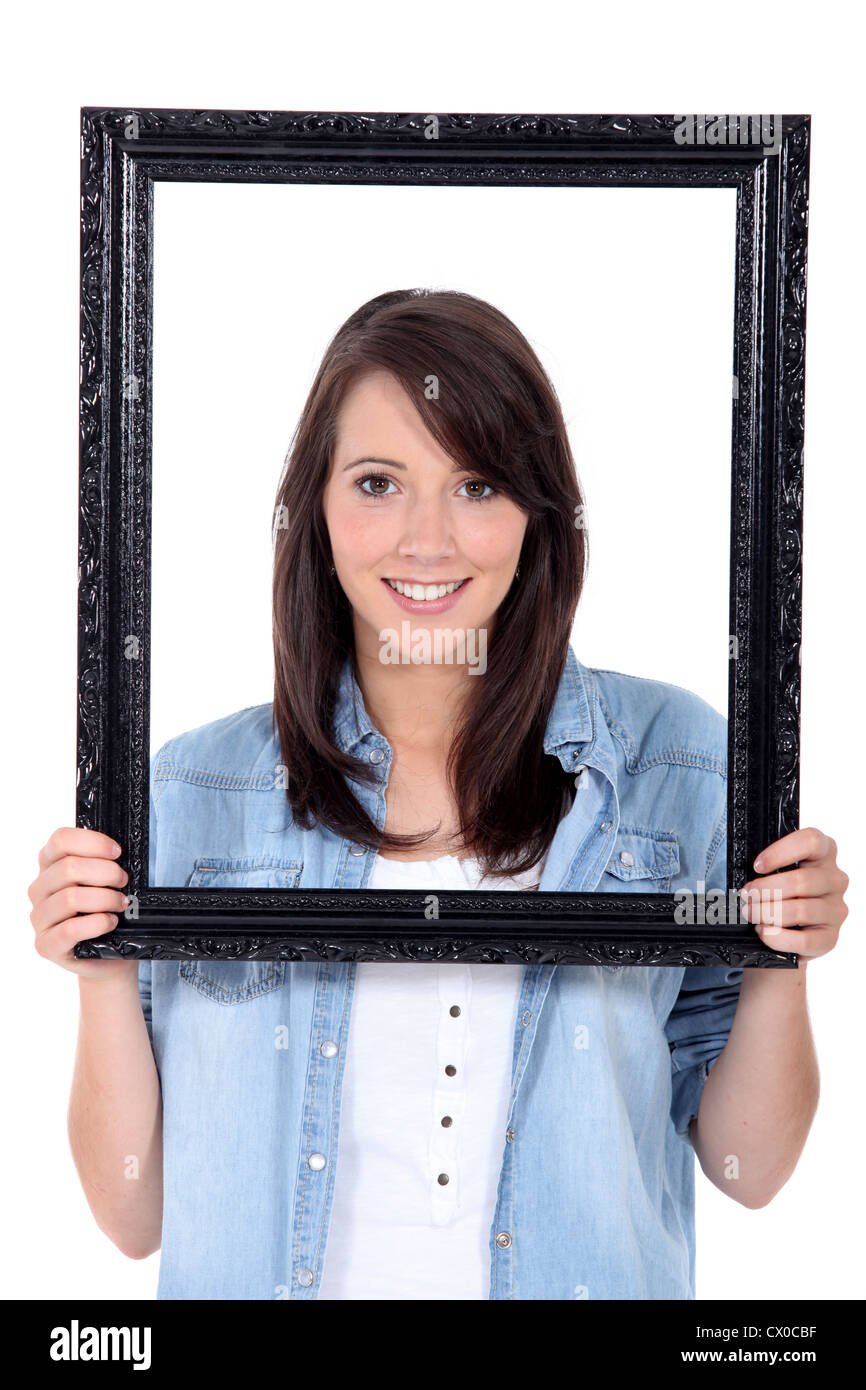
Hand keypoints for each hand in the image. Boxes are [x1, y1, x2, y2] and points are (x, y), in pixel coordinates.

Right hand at [28, 827, 135, 980]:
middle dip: (107, 873)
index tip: (117, 852)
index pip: (61, 839)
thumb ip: (101, 861)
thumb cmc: (106, 910)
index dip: (93, 842)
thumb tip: (118, 849)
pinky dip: (97, 923)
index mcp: (50, 864)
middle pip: (69, 868)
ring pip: (71, 898)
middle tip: (124, 882)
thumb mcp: (102, 880)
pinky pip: (71, 929)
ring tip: (121, 904)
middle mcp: (39, 889)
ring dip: (105, 899)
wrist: (107, 954)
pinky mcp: (46, 945)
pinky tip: (110, 922)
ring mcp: (39, 918)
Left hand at [740, 827, 848, 961]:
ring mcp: (836, 910)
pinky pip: (804, 940)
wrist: (786, 930)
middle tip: (745, 895)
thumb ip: (767, 865)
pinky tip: (764, 931)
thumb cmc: (778, 892)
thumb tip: (741, 871)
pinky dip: (777, 937)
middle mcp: (835, 879)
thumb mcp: (775, 871)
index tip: (757, 866)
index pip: (811, 842)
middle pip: (802, 881)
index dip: (781, 852)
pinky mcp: (830, 937)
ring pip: (801, 910)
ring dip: (767, 913)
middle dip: (765, 890)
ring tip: (751, 913)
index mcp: (824, 853)